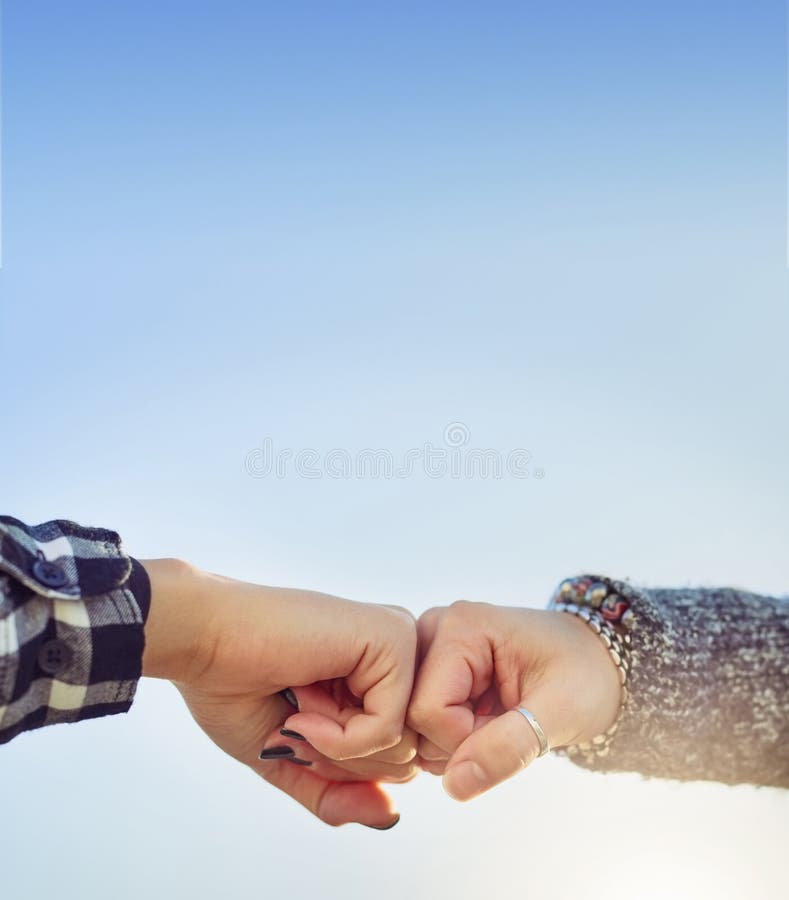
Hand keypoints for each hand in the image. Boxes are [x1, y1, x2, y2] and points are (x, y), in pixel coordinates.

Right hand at [140, 559, 417, 827]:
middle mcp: (396, 654)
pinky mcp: (392, 638)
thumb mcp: (290, 757)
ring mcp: (398, 641)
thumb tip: (391, 815)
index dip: (340, 766)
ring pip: (404, 745)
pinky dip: (340, 736)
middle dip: (341, 760)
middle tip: (297, 716)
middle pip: (406, 757)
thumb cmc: (234, 684)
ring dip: (337, 746)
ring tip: (300, 701)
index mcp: (376, 674)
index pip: (397, 758)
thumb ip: (337, 791)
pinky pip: (390, 727)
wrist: (201, 640)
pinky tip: (304, 701)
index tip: (297, 727)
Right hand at [408, 601, 621, 800]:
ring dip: (453, 742)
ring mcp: (427, 647)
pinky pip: (417, 722)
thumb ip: (508, 748)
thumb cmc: (584, 677)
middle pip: (411, 716)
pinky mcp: (428, 667)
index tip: (511, 725)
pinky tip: (481, 722)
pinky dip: (449, 738)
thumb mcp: (558, 714)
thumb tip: (454, 786)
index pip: (427, 709)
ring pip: (410, 724)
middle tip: (503, 724)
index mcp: (462, 625)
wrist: (594, 663)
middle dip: (456, 741)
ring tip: (496, 720)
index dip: (464, 739)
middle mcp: (433, 628)